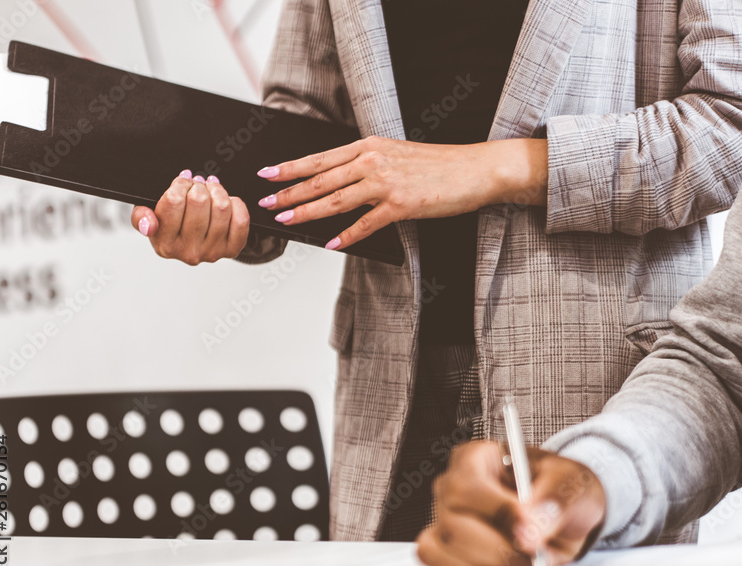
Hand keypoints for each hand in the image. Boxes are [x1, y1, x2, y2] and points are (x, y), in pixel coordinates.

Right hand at [131, 170, 250, 264]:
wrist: (192, 242)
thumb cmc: (169, 224)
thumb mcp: (148, 217)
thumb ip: (141, 217)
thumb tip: (149, 225)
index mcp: (164, 244)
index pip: (174, 201)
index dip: (180, 184)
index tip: (182, 181)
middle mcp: (188, 253)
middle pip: (199, 201)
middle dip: (198, 185)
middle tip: (197, 184)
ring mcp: (212, 253)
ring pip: (222, 207)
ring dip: (217, 191)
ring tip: (211, 189)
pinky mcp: (231, 250)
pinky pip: (241, 220)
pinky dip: (236, 204)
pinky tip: (227, 201)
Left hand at [254, 136, 547, 249]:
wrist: (475, 170)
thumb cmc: (439, 166)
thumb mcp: (398, 155)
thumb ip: (369, 165)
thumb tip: (340, 181)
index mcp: (369, 146)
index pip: (320, 158)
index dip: (290, 167)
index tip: (267, 174)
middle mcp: (373, 160)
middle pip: (321, 180)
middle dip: (288, 192)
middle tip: (265, 203)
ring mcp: (386, 182)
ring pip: (336, 200)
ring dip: (307, 212)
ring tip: (287, 221)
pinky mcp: (402, 205)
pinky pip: (366, 223)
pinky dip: (347, 235)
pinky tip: (332, 243)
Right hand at [416, 440, 605, 565]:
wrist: (568, 520)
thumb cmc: (562, 492)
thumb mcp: (572, 485)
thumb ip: (554, 502)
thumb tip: (527, 532)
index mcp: (476, 459)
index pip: (465, 486)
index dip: (497, 510)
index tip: (528, 524)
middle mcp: (451, 489)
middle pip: (453, 525)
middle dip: (500, 548)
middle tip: (535, 551)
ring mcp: (445, 522)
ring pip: (446, 552)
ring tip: (526, 558)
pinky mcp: (448, 555)